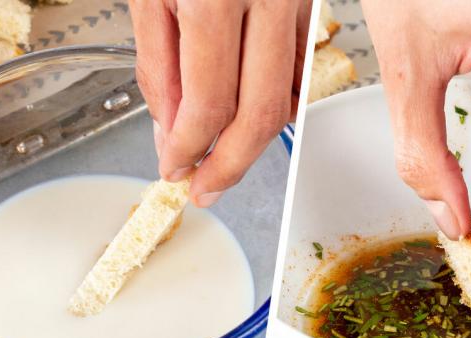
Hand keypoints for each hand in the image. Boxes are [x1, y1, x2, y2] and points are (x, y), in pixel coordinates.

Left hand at [129, 0, 310, 206]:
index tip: (176, 167)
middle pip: (261, 113)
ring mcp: (296, 7)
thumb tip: (172, 133)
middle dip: (231, 165)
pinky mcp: (310, 10)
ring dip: (256, 138)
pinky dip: (282, 104)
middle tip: (207, 187)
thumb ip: (160, 69)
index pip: (210, 102)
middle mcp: (268, 1)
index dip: (190, 147)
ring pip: (289, 100)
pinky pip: (304, 75)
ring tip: (225, 153)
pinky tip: (253, 112)